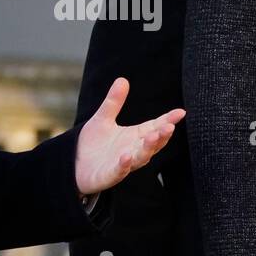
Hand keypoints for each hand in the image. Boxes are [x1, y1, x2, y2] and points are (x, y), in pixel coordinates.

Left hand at [74, 77, 183, 194]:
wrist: (74, 165)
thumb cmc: (94, 143)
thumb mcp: (103, 119)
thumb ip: (114, 102)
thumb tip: (122, 79)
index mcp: (135, 136)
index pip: (155, 127)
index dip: (168, 120)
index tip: (181, 112)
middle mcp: (133, 150)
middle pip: (152, 144)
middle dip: (162, 136)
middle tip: (169, 126)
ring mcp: (123, 165)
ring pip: (140, 158)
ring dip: (147, 149)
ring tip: (154, 137)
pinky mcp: (109, 176)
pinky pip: (119, 171)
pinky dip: (124, 165)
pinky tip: (126, 156)